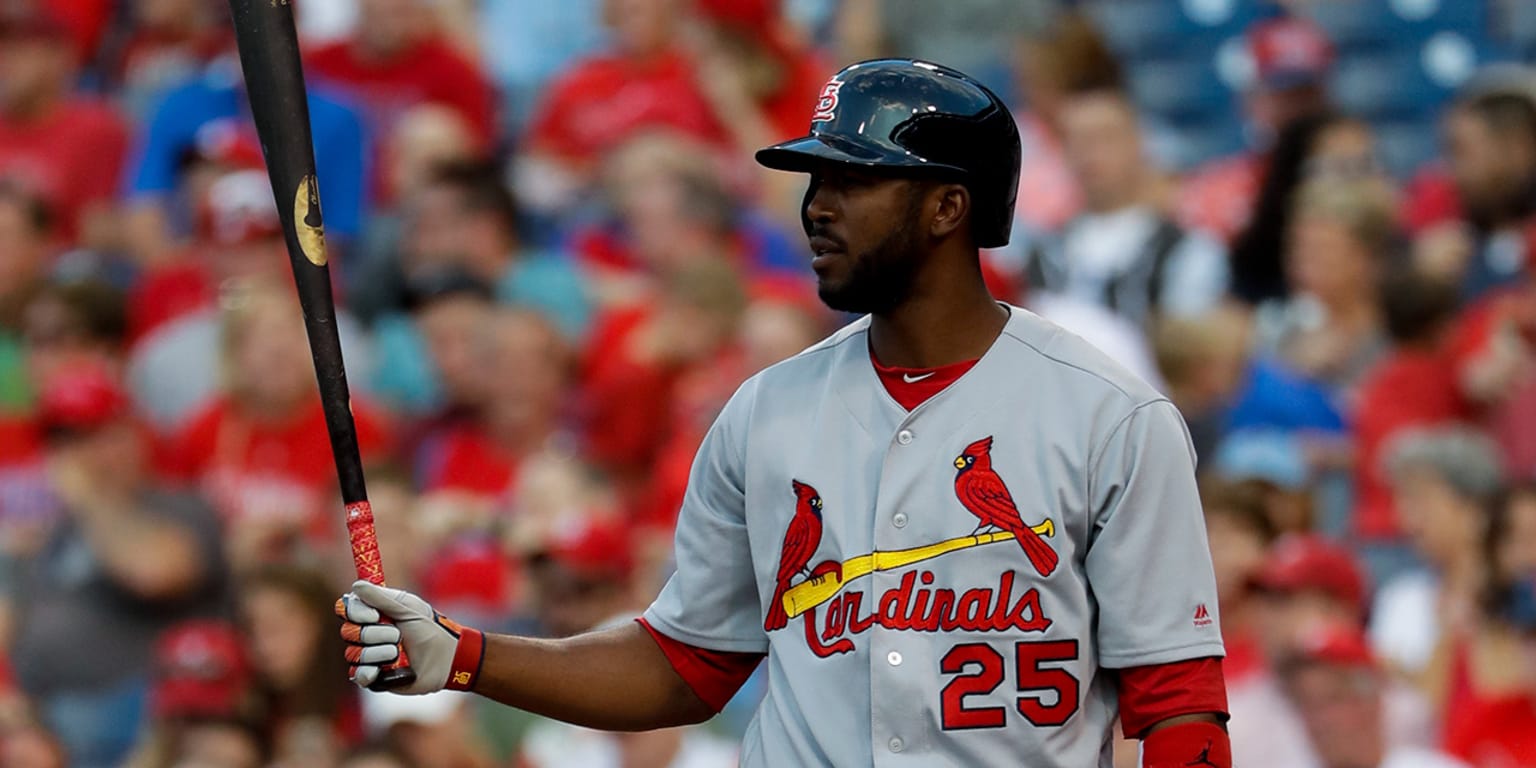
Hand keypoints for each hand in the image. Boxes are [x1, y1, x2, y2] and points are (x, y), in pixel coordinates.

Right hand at [335, 580, 483, 694]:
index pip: (347, 609)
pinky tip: (378, 670)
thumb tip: (356, 586)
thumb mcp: (407, 609)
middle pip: (348, 631)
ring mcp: (369, 656)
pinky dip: (367, 672)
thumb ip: (381, 598)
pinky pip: (357, 674)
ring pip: (353, 653)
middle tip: (397, 634)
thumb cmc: (429, 630)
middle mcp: (367, 634)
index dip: (355, 612)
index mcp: (374, 614)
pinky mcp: (374, 676)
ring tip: (399, 652)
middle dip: (374, 634)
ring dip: (379, 652)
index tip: (374, 615)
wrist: (445, 658)